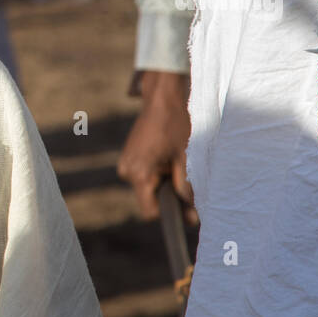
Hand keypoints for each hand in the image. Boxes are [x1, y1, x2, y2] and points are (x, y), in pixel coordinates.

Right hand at [117, 70, 196, 222]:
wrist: (162, 98)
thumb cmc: (176, 125)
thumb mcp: (186, 158)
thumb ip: (187, 189)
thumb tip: (193, 218)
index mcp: (138, 173)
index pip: (150, 212)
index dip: (169, 212)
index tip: (185, 204)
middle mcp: (126, 171)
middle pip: (150, 199)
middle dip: (169, 194)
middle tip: (185, 174)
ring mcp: (125, 164)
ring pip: (149, 187)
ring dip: (165, 181)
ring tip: (176, 160)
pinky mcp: (129, 158)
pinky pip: (145, 176)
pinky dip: (159, 172)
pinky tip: (168, 155)